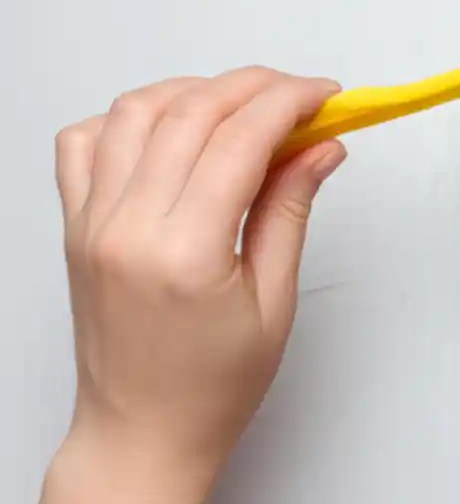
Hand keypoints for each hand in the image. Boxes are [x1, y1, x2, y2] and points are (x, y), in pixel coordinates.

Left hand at [44, 68, 345, 503]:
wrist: (141, 432)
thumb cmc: (211, 386)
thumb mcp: (274, 301)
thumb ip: (290, 210)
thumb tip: (321, 146)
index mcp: (185, 253)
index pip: (240, 138)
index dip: (291, 102)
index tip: (326, 96)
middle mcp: (127, 227)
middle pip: (192, 111)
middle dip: (254, 87)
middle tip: (299, 96)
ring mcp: (92, 222)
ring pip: (135, 110)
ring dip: (195, 91)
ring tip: (241, 107)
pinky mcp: (74, 224)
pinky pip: (84, 141)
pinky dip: (128, 118)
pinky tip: (171, 131)